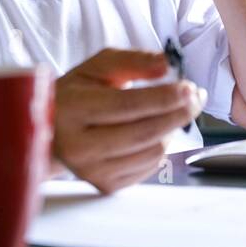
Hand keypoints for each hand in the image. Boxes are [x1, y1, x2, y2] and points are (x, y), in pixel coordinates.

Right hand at [52, 48, 205, 193]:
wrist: (48, 131)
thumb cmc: (76, 95)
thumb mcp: (97, 67)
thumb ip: (132, 61)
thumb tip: (166, 65)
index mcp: (73, 111)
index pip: (128, 105)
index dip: (164, 97)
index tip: (190, 88)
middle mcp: (79, 146)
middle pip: (145, 133)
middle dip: (179, 114)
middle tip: (196, 98)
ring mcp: (92, 171)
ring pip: (152, 152)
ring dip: (171, 130)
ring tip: (171, 112)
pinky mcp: (105, 185)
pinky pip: (148, 167)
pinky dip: (159, 147)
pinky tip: (154, 132)